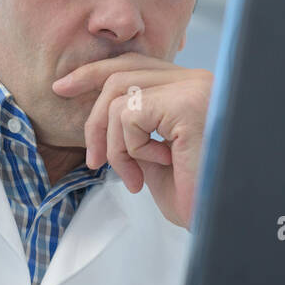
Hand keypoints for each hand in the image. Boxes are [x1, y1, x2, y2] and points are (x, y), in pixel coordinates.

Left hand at [52, 54, 212, 228]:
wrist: (223, 220)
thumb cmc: (197, 196)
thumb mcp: (155, 158)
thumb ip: (133, 129)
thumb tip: (97, 115)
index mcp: (191, 88)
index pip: (135, 64)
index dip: (93, 73)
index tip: (62, 88)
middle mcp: (198, 80)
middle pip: (121, 72)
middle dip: (93, 116)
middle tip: (91, 160)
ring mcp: (195, 88)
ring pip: (120, 97)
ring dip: (115, 146)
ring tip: (135, 177)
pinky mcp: (188, 104)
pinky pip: (130, 115)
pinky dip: (132, 148)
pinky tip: (159, 166)